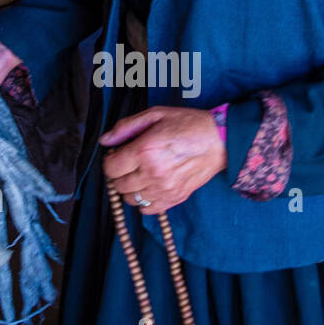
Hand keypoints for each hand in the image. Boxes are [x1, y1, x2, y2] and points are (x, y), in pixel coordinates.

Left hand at [99, 105, 225, 213]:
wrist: (219, 141)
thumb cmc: (188, 125)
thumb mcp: (156, 115)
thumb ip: (127, 127)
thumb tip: (105, 140)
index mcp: (145, 150)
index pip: (110, 168)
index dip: (110, 161)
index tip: (118, 156)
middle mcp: (153, 173)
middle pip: (118, 185)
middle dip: (119, 174)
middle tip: (129, 164)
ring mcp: (164, 189)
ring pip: (130, 199)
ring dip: (130, 188)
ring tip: (141, 175)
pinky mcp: (175, 198)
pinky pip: (147, 209)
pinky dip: (144, 201)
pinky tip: (150, 187)